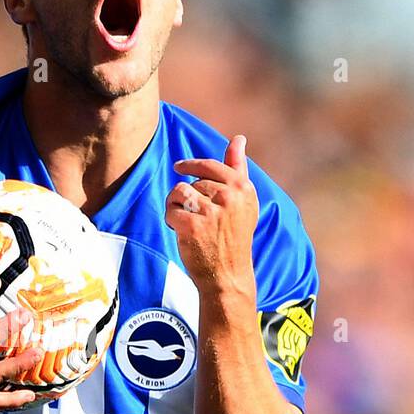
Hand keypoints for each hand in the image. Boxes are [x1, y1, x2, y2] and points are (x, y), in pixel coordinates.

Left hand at [164, 135, 258, 299]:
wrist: (227, 275)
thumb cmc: (233, 237)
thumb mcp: (243, 202)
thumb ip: (238, 168)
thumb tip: (238, 138)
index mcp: (243, 188)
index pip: (210, 165)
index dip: (191, 165)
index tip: (178, 166)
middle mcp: (230, 197)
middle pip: (192, 181)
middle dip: (188, 197)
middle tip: (197, 217)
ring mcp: (211, 211)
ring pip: (179, 192)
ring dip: (176, 206)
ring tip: (187, 222)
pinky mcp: (193, 225)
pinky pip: (170, 210)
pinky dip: (171, 221)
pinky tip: (182, 232)